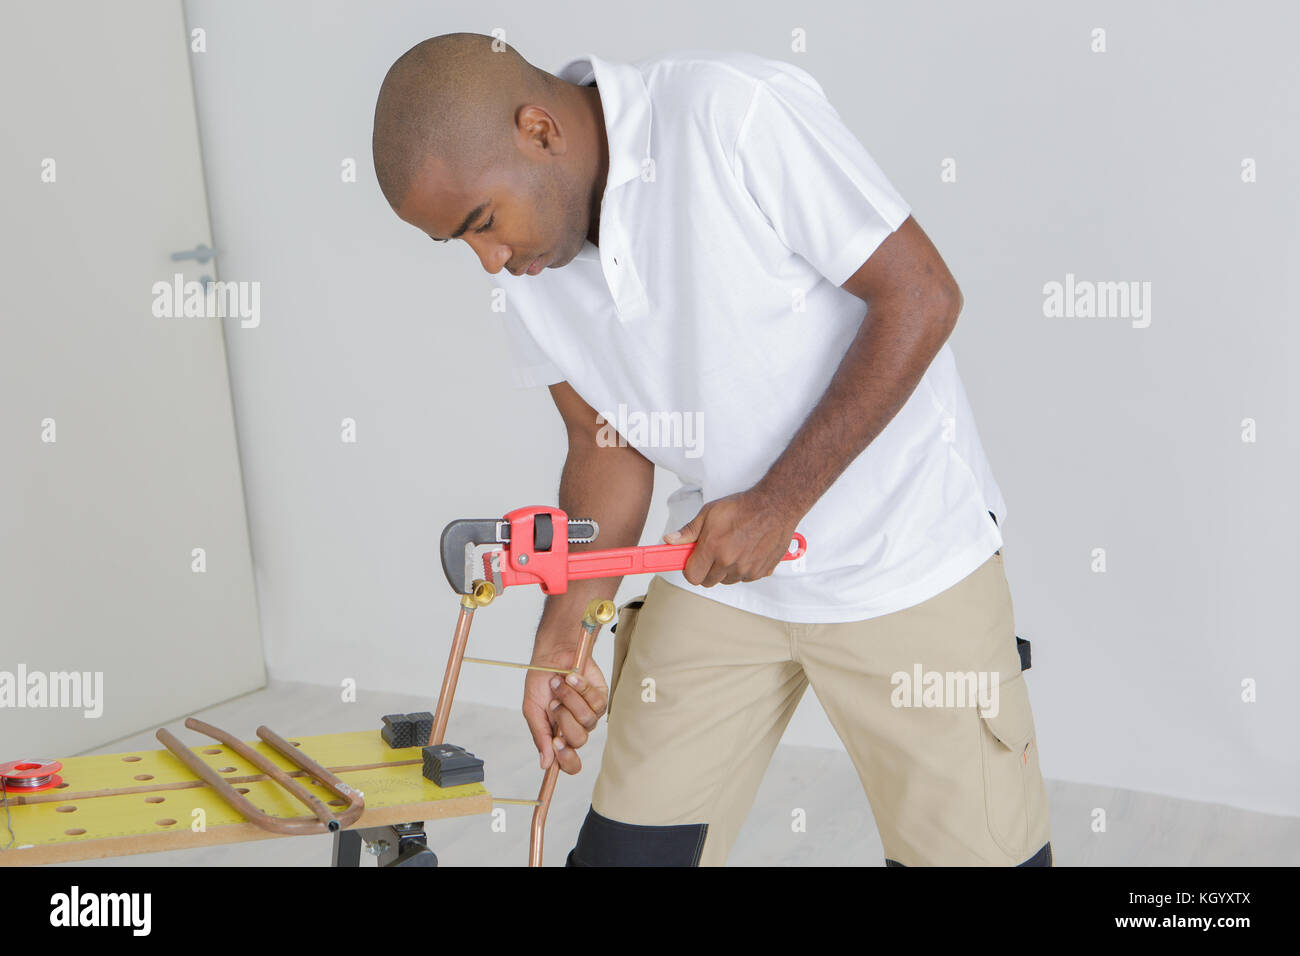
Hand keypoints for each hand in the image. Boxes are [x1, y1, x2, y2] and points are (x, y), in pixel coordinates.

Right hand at [522, 646, 608, 774]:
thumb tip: (545, 764)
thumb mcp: (532, 708)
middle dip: (564, 719)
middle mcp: (576, 728)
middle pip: (579, 740)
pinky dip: (582, 688)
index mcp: (558, 736)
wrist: (552, 654)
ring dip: (570, 699)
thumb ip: (539, 735)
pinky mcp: (601, 697)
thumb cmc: (541, 681)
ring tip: (559, 684)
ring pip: (588, 720)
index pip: (569, 763)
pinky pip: (597, 702)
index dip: (567, 760)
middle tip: (553, 703)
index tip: (556, 744)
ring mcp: (590, 713)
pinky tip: (572, 677)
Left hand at [664, 486, 800, 586]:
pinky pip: (744, 578)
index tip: (692, 561)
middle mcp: (729, 562)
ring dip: (725, 570)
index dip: (690, 569)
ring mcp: (746, 569)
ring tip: (731, 549)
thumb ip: (689, 531)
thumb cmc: (743, 507)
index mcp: (713, 547)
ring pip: (726, 580)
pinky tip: (745, 551)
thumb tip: (670, 541)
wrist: (775, 506)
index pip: (692, 576)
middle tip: (712, 553)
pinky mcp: (760, 572)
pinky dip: (742, 569)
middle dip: (706, 569)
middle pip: (708, 581)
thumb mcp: (710, 513)